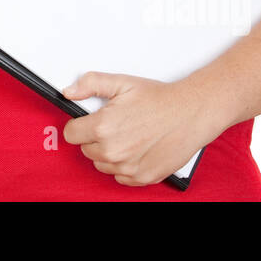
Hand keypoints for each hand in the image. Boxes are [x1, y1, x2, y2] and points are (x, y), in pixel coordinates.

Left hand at [61, 72, 219, 185]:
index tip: (89, 120)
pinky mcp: (142, 178)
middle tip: (115, 124)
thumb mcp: (122, 83)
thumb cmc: (160, 99)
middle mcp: (113, 151)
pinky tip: (136, 149)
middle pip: (86, 150)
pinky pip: (120, 177)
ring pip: (102, 164)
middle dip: (95, 138)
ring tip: (128, 135)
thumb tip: (69, 92)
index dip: (79, 124)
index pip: (71, 134)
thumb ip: (90, 84)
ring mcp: (128, 167)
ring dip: (109, 153)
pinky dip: (125, 166)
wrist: (191, 113)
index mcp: (103, 127)